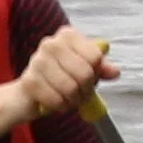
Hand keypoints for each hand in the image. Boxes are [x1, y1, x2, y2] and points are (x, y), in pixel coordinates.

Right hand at [0, 28, 118, 142]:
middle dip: (86, 90)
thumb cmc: (58, 79)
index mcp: (67, 35)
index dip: (96, 74)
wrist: (27, 95)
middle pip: (85, 72)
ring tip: (68, 99)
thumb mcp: (83, 70)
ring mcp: (37, 61)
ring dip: (73, 100)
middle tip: (81, 95)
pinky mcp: (29, 81)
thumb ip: (100, 69)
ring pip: (71, 88)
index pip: (95, 57)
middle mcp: (50, 43)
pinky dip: (60, 106)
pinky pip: (57, 100)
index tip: (89, 80)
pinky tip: (56, 103)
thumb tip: (115, 72)